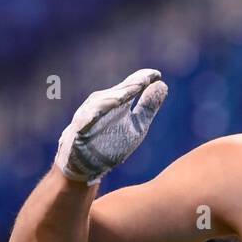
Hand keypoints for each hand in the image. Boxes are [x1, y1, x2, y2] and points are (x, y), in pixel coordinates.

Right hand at [55, 69, 167, 185]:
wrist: (86, 167)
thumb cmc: (111, 143)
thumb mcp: (137, 126)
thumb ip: (148, 107)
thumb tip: (163, 85)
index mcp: (116, 103)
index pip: (130, 88)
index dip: (142, 80)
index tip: (158, 74)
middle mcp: (101, 105)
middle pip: (116, 92)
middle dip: (130, 85)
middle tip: (146, 79)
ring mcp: (88, 116)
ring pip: (101, 103)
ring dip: (116, 96)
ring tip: (131, 91)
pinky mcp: (78, 130)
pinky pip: (86, 120)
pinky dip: (95, 113)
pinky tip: (106, 110)